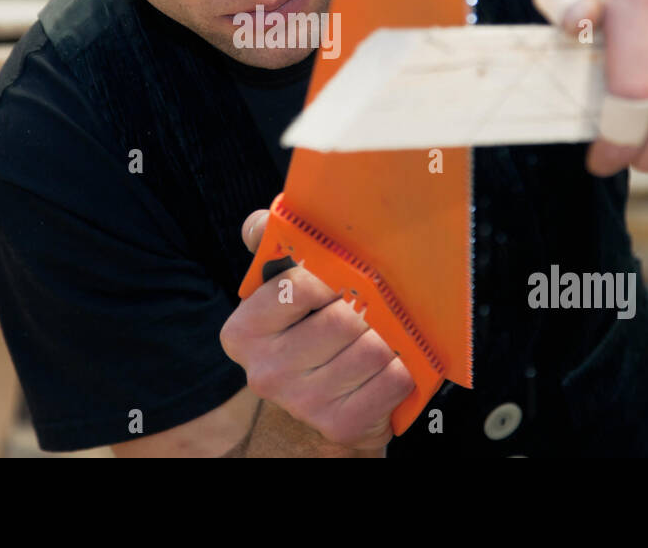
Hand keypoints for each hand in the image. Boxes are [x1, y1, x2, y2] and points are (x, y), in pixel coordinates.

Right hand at [218, 209, 414, 450]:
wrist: (318, 401)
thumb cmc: (303, 329)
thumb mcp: (280, 288)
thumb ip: (273, 247)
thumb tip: (269, 220)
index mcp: (244, 331)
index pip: (298, 285)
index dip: (335, 272)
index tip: (351, 270)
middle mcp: (266, 371)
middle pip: (343, 320)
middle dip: (370, 305)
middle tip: (380, 298)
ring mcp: (303, 404)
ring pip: (373, 350)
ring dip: (392, 336)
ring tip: (388, 328)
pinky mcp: (341, 425)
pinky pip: (393, 380)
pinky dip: (404, 366)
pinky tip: (392, 361)